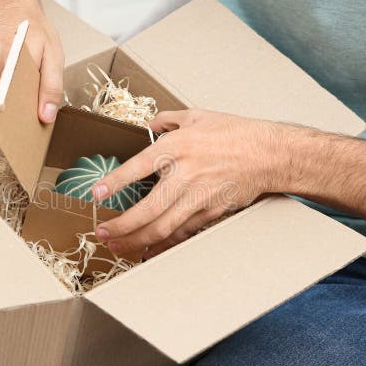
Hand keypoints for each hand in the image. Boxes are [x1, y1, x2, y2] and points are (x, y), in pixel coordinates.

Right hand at [0, 0, 64, 132]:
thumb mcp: (52, 53)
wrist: (4, 1)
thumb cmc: (31, 28)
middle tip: (20, 133)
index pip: (10, 114)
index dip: (18, 131)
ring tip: (4, 128)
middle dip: (6, 130)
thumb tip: (45, 117)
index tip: (27, 138)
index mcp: (7, 66)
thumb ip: (51, 86)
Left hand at [91, 109, 291, 257]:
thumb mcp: (196, 116)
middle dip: (121, 226)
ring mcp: (198, 197)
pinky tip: (147, 249)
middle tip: (102, 232)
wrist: (268, 153)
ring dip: (136, 240)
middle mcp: (184, 175)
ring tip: (117, 245)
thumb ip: (167, 120)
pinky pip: (182, 233)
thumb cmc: (234, 132)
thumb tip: (150, 125)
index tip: (96, 194)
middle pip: (147, 210)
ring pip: (163, 228)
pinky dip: (163, 244)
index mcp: (176, 148)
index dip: (114, 182)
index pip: (137, 167)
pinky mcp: (210, 212)